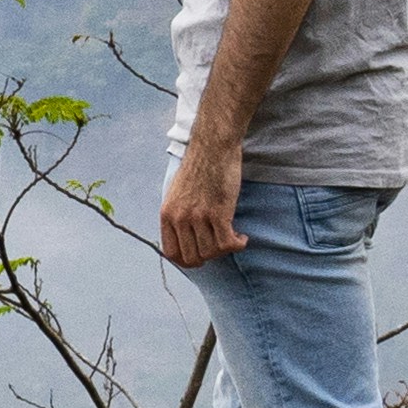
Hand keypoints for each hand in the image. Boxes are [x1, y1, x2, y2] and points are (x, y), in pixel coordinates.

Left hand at [159, 143, 245, 265]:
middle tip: (220, 246)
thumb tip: (186, 238)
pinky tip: (241, 237)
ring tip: (233, 237)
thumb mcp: (177, 194)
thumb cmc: (199, 167)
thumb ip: (178, 216)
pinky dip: (237, 244)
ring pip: (211, 252)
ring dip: (225, 249)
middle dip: (208, 257)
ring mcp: (198, 216)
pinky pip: (227, 243)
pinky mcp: (218, 212)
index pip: (171, 253)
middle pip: (192, 257)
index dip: (186, 261)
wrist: (213, 146)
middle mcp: (179, 218)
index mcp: (166, 214)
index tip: (199, 257)